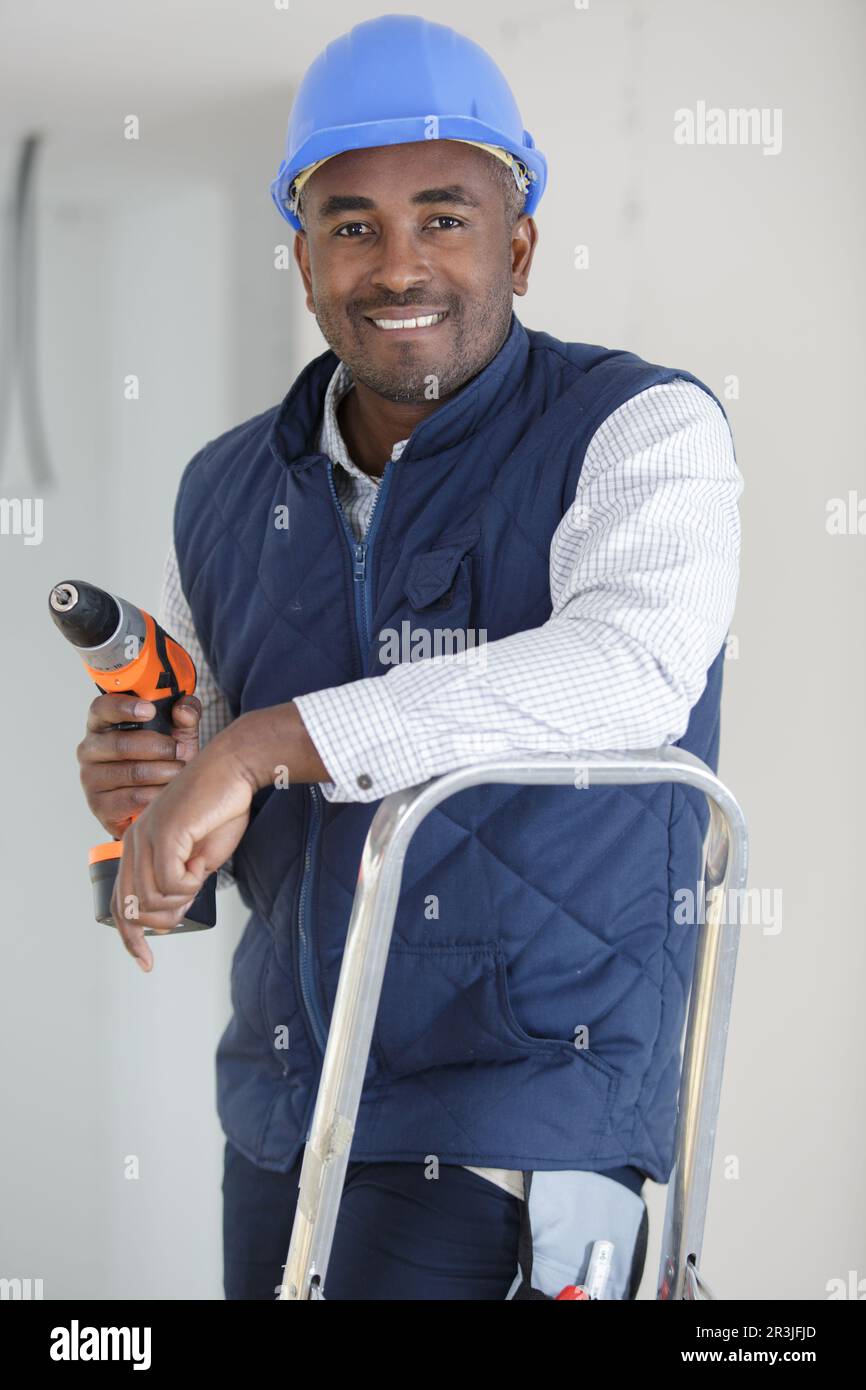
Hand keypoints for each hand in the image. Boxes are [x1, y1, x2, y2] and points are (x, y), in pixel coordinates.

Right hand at [77, 693, 200, 838]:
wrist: (160, 803)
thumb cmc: (163, 761)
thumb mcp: (179, 734)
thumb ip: (186, 715)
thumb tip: (183, 709)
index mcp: (103, 724)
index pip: (102, 708)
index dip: (124, 707)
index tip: (150, 710)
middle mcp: (90, 749)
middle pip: (121, 744)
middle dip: (159, 747)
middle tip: (179, 750)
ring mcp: (91, 779)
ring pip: (132, 772)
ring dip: (164, 772)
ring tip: (179, 771)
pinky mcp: (100, 806)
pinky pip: (134, 798)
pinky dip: (158, 794)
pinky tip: (167, 792)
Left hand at [111, 729, 253, 970]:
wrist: (235, 770)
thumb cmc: (221, 807)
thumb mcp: (200, 856)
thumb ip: (183, 883)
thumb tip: (174, 914)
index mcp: (137, 846)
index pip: (120, 904)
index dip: (129, 938)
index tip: (146, 962)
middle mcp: (134, 842)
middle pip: (131, 909)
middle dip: (163, 919)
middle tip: (191, 901)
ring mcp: (146, 838)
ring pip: (151, 900)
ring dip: (181, 899)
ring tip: (199, 873)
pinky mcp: (164, 835)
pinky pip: (170, 884)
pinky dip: (191, 885)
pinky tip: (201, 865)